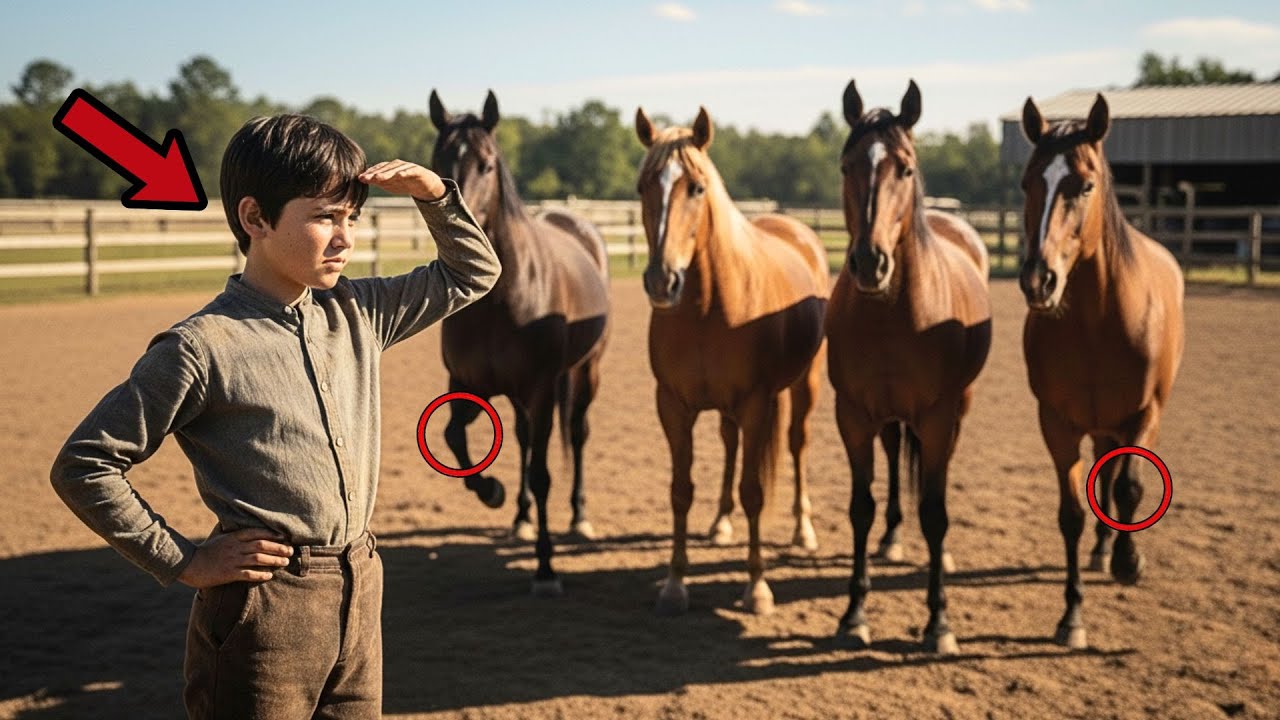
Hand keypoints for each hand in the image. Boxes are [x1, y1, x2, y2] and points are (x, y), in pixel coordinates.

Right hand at [178, 528, 292, 589]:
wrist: (189, 564)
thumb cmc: (207, 550)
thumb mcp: (220, 537)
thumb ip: (234, 532)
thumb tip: (245, 524)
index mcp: (233, 537)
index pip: (256, 532)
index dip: (272, 534)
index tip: (284, 536)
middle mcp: (235, 547)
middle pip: (261, 545)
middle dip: (278, 547)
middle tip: (290, 550)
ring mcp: (232, 560)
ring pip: (258, 559)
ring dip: (274, 560)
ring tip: (285, 562)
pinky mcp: (228, 573)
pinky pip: (248, 574)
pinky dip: (260, 574)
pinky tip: (270, 576)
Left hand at [359, 160, 446, 200]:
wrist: (425, 184)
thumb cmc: (404, 183)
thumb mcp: (389, 184)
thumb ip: (377, 181)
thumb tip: (361, 179)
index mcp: (389, 168)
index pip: (378, 169)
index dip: (369, 173)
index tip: (360, 178)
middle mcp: (397, 165)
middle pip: (385, 169)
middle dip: (375, 173)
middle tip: (366, 178)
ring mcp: (407, 167)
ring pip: (395, 169)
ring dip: (386, 173)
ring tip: (378, 177)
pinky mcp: (417, 171)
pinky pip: (410, 171)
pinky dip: (405, 172)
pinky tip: (400, 175)